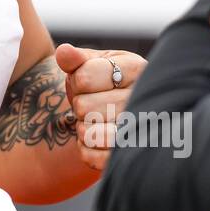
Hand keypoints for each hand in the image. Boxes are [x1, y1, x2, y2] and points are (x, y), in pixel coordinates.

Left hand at [55, 44, 147, 172]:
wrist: (123, 110)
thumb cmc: (105, 83)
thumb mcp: (93, 63)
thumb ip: (75, 59)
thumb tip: (64, 52)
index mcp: (137, 69)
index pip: (85, 78)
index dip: (76, 81)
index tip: (87, 82)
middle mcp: (145, 99)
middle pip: (84, 107)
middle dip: (80, 106)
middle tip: (93, 105)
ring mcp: (143, 131)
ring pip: (89, 134)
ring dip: (84, 129)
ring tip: (96, 121)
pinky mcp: (133, 157)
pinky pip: (94, 158)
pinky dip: (87, 150)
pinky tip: (98, 140)